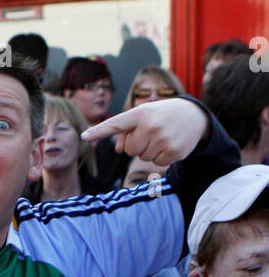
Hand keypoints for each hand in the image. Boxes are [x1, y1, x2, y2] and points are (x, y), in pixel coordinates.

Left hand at [83, 97, 209, 164]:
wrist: (193, 115)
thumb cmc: (160, 115)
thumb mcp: (143, 116)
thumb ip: (127, 131)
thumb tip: (119, 150)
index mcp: (139, 113)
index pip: (115, 124)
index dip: (98, 131)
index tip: (83, 136)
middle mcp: (150, 125)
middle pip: (130, 149)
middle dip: (136, 144)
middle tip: (150, 133)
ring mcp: (163, 139)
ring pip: (142, 157)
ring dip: (149, 150)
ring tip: (161, 137)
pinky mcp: (174, 152)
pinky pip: (156, 163)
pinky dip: (160, 157)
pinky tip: (169, 144)